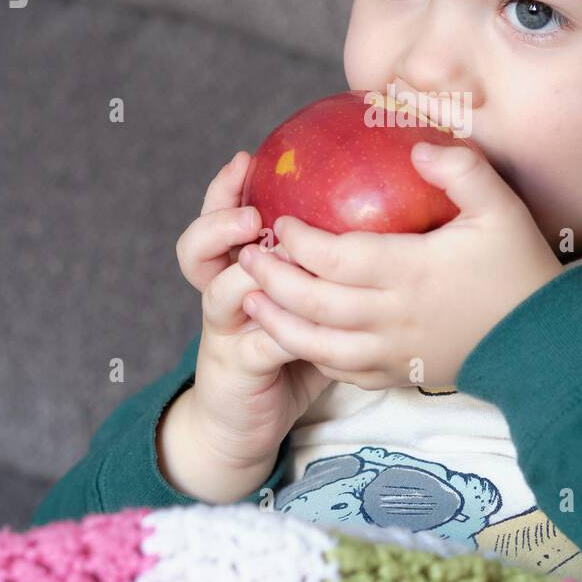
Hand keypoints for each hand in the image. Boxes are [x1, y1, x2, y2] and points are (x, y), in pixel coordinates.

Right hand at [172, 152, 334, 480]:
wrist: (248, 422)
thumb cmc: (288, 352)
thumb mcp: (305, 301)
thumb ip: (324, 262)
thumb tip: (384, 209)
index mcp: (235, 270)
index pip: (217, 216)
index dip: (225, 187)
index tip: (246, 159)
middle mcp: (222, 296)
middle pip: (197, 248)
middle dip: (218, 222)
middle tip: (251, 213)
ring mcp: (225, 332)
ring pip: (220, 291)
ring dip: (244, 271)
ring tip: (263, 254)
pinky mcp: (239, 368)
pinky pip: (258, 342)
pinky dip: (277, 328)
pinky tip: (300, 318)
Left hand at [237, 140, 565, 389]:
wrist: (543, 343)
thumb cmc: (519, 270)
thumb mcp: (501, 209)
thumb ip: (460, 170)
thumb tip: (417, 146)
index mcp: (412, 271)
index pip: (337, 258)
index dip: (300, 242)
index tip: (281, 222)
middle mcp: (394, 316)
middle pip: (315, 303)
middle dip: (273, 279)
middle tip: (248, 257)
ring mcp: (394, 351)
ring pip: (319, 345)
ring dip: (279, 323)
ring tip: (251, 301)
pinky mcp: (400, 374)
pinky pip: (344, 371)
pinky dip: (313, 355)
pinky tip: (296, 338)